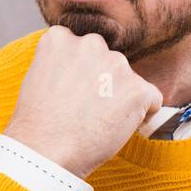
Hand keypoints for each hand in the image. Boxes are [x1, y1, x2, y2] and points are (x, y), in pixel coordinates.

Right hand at [3, 25, 164, 179]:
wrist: (46, 151)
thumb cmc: (39, 124)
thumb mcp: (38, 77)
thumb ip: (63, 62)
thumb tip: (81, 66)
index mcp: (62, 38)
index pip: (85, 48)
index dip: (83, 73)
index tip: (74, 93)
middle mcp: (91, 44)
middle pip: (110, 62)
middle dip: (105, 82)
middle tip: (87, 110)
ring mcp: (117, 65)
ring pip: (130, 80)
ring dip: (122, 98)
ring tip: (98, 121)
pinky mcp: (138, 88)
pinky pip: (152, 99)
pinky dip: (143, 114)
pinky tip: (119, 127)